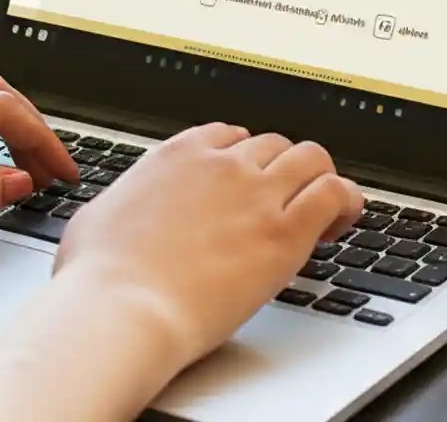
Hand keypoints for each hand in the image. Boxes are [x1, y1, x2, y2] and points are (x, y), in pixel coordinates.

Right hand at [55, 123, 362, 363]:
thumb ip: (126, 202)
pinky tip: (344, 218)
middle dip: (282, 171)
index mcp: (177, 156)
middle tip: (286, 202)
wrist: (122, 309)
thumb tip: (120, 210)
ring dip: (318, 178)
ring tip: (323, 207)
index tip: (249, 183)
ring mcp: (257, 193)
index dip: (245, 160)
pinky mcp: (285, 230)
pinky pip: (334, 193)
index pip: (229, 136)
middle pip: (273, 145)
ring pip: (311, 158)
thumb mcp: (100, 217)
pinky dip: (346, 200)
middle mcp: (222, 165)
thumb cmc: (99, 277)